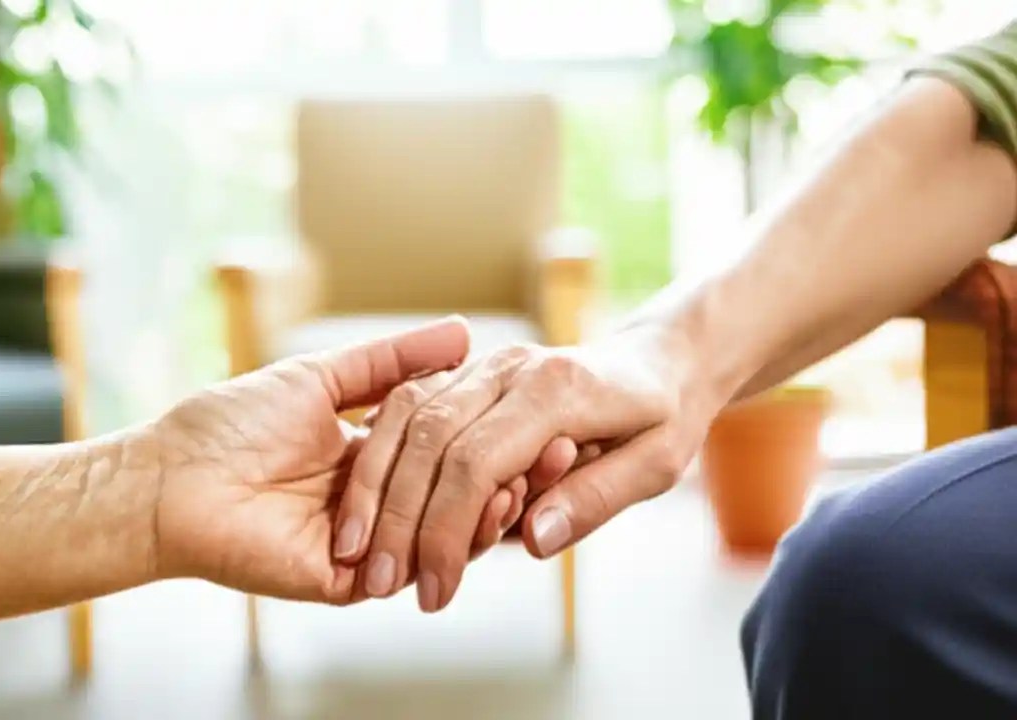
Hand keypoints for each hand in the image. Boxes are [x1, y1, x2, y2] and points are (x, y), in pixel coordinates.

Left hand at [137, 316, 512, 604]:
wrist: (170, 476)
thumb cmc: (228, 425)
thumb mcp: (321, 376)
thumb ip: (390, 361)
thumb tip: (462, 332)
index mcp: (369, 458)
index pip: (447, 452)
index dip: (493, 435)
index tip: (541, 410)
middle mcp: (374, 505)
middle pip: (455, 495)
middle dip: (510, 474)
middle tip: (561, 445)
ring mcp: (364, 546)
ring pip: (445, 535)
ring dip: (494, 506)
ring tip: (537, 472)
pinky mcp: (346, 581)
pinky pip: (410, 565)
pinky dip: (454, 540)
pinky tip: (489, 507)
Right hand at [338, 323, 725, 611]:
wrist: (656, 360)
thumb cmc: (661, 418)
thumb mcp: (656, 466)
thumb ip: (594, 499)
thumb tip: (532, 538)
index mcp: (557, 389)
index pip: (477, 462)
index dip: (446, 530)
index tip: (435, 590)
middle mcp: (509, 367)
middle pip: (428, 441)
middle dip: (399, 520)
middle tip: (381, 587)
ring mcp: (481, 365)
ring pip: (404, 421)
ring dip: (376, 491)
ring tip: (360, 557)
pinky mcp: (463, 373)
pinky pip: (404, 410)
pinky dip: (379, 460)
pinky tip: (368, 508)